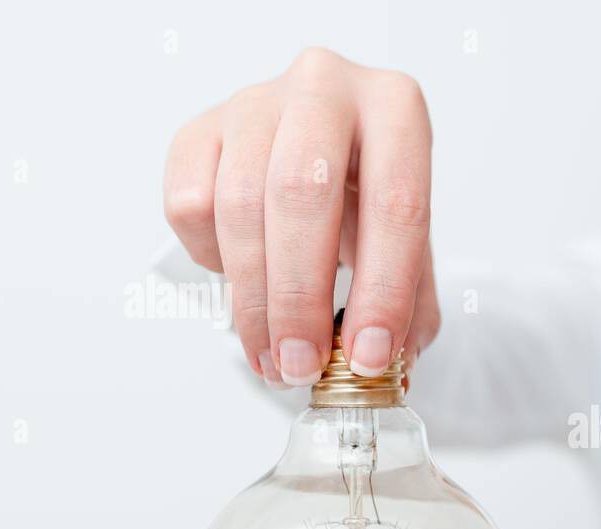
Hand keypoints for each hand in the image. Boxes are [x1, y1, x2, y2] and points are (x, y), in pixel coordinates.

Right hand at [163, 47, 438, 387]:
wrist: (321, 153)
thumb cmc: (370, 202)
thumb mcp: (411, 248)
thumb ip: (411, 308)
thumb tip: (387, 370)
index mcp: (397, 109)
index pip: (395, 204)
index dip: (382, 291)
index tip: (366, 357)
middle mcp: (325, 86)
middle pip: (301, 194)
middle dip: (300, 298)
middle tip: (301, 365)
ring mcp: (254, 101)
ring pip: (238, 204)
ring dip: (253, 300)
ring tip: (272, 359)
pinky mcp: (198, 128)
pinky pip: (189, 204)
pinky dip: (213, 258)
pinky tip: (243, 279)